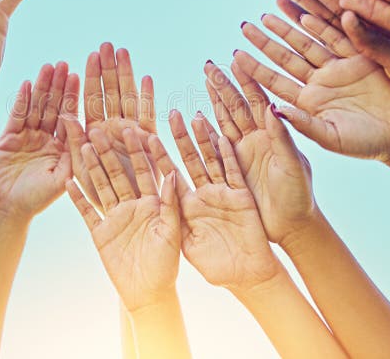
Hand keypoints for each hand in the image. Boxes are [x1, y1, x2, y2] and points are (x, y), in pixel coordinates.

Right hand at [0, 63, 76, 221]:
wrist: (9, 211)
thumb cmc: (39, 199)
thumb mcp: (64, 176)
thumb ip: (74, 152)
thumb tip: (84, 126)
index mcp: (62, 146)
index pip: (69, 115)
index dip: (73, 96)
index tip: (79, 75)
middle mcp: (46, 138)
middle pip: (53, 106)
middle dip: (58, 85)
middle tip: (63, 64)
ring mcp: (27, 137)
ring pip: (36, 107)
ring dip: (41, 87)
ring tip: (47, 67)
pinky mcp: (8, 138)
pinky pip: (16, 116)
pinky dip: (21, 101)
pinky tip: (27, 84)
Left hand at [62, 44, 155, 209]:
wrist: (126, 228)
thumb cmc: (97, 199)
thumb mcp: (78, 170)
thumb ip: (72, 142)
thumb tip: (64, 114)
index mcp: (92, 136)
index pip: (88, 102)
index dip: (87, 80)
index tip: (86, 56)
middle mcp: (111, 133)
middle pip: (109, 96)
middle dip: (107, 70)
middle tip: (105, 44)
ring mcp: (130, 137)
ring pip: (127, 102)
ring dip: (125, 76)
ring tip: (122, 51)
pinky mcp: (149, 146)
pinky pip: (147, 121)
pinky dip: (147, 101)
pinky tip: (145, 78)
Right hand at [66, 129, 179, 311]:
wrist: (147, 292)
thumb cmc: (167, 264)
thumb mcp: (171, 232)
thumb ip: (169, 203)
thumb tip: (171, 173)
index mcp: (153, 201)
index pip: (146, 170)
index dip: (140, 150)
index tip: (135, 129)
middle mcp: (133, 204)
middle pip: (118, 173)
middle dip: (109, 151)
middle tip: (99, 129)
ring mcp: (114, 216)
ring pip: (101, 186)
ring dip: (91, 167)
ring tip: (81, 146)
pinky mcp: (100, 231)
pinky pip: (86, 211)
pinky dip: (77, 197)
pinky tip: (67, 180)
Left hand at [150, 112, 283, 290]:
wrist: (246, 276)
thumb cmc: (215, 266)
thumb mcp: (186, 242)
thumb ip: (173, 215)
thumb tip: (161, 187)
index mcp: (185, 205)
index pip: (168, 174)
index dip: (157, 155)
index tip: (143, 135)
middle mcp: (202, 194)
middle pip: (188, 160)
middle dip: (179, 137)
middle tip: (170, 113)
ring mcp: (222, 193)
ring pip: (210, 160)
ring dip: (203, 139)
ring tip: (194, 116)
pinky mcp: (241, 196)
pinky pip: (233, 172)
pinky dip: (228, 155)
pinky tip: (222, 136)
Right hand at [188, 62, 319, 241]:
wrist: (290, 225)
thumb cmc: (299, 195)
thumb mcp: (293, 164)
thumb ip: (282, 136)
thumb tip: (273, 107)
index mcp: (274, 133)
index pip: (257, 100)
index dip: (246, 80)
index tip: (236, 59)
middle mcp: (256, 139)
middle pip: (236, 106)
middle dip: (223, 85)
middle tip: (208, 64)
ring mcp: (241, 153)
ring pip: (223, 122)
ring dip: (211, 103)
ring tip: (199, 85)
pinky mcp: (229, 169)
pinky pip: (213, 148)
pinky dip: (204, 133)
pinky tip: (194, 117)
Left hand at [234, 12, 389, 161]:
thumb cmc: (366, 144)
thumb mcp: (331, 137)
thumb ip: (303, 124)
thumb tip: (273, 111)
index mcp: (308, 101)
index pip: (274, 82)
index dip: (255, 70)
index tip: (234, 57)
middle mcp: (319, 82)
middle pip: (285, 57)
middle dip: (265, 42)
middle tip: (244, 26)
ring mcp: (338, 68)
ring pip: (307, 42)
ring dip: (287, 27)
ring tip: (267, 12)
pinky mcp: (360, 57)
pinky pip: (336, 37)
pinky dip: (320, 26)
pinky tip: (303, 14)